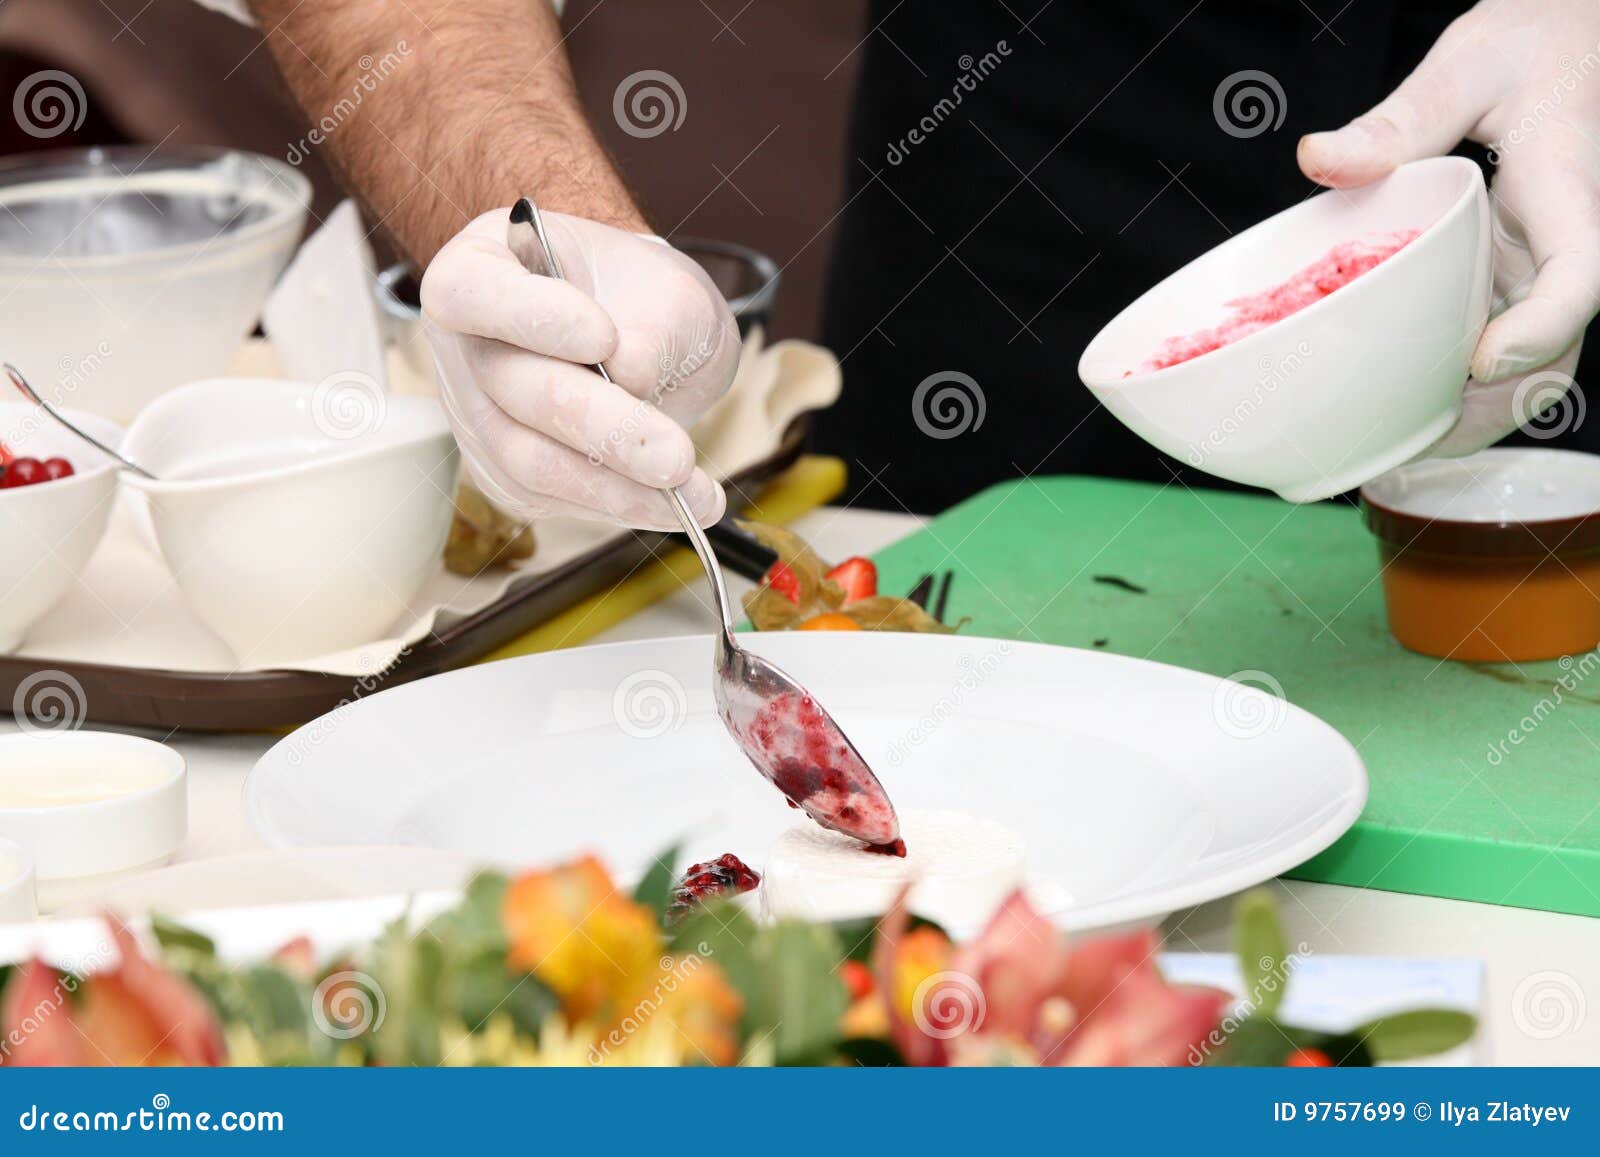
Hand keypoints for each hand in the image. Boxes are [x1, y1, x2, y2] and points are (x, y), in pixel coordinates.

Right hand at [421, 209, 740, 528]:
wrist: (652, 339)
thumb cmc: (648, 300)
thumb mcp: (669, 292)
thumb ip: (652, 328)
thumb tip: (628, 379)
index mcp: (484, 267)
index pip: (469, 290)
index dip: (530, 317)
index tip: (605, 338)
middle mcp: (464, 344)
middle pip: (510, 388)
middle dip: (602, 426)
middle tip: (676, 456)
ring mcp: (477, 414)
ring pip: (528, 459)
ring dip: (617, 484)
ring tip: (692, 492)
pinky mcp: (504, 473)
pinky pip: (551, 498)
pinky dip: (619, 503)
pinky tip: (677, 504)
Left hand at [1298, 0, 1599, 454]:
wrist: (1572, 38)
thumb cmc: (1534, 44)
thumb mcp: (1468, 63)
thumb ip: (1399, 117)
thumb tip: (1319, 159)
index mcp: (1568, 193)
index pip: (1582, 274)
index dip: (1542, 328)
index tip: (1483, 363)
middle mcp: (1564, 246)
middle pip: (1557, 351)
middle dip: (1494, 410)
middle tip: (1411, 440)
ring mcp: (1540, 269)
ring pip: (1531, 367)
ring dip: (1472, 417)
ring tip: (1393, 448)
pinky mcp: (1513, 278)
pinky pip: (1499, 346)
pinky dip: (1457, 390)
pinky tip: (1399, 414)